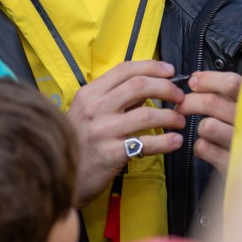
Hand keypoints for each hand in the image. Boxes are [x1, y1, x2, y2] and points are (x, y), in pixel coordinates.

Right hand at [67, 60, 186, 206]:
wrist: (62, 175)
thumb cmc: (78, 143)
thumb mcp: (87, 113)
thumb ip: (114, 98)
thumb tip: (147, 85)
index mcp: (89, 94)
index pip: (124, 70)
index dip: (151, 67)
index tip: (170, 71)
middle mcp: (94, 109)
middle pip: (138, 86)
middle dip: (166, 88)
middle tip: (179, 97)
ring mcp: (102, 131)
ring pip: (147, 114)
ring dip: (170, 116)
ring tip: (179, 121)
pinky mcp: (111, 154)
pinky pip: (145, 143)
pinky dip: (166, 141)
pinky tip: (175, 141)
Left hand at [180, 71, 241, 175]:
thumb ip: (227, 93)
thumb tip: (197, 78)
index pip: (231, 83)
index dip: (208, 80)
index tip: (194, 82)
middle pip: (211, 102)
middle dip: (190, 102)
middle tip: (182, 106)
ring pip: (206, 126)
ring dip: (201, 128)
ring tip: (208, 132)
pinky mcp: (232, 164)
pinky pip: (204, 148)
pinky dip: (202, 147)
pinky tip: (211, 148)